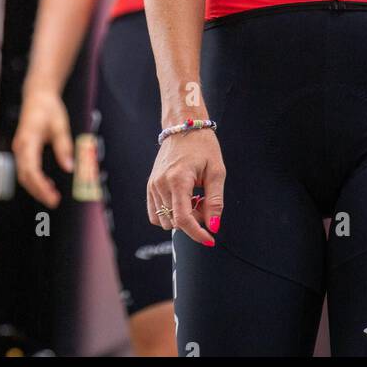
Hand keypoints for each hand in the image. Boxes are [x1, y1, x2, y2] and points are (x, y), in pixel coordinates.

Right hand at [12, 88, 73, 205]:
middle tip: (54, 201)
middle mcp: (20, 147)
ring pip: (23, 175)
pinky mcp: (22, 150)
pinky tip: (47, 184)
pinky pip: (25, 169)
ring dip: (35, 187)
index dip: (41, 187)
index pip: (31, 170)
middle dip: (38, 191)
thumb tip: (69, 168)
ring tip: (51, 196)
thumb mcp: (61, 126)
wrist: (37, 95)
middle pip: (25, 176)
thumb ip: (64, 147)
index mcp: (28, 141)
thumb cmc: (49, 108)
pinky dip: (34, 179)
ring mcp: (19, 149)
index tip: (53, 197)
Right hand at [147, 128, 224, 245]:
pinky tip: (182, 199)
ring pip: (164, 220)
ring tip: (194, 198)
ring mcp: (153, 185)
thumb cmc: (203, 145)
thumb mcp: (217, 171)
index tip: (209, 239)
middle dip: (193, 221)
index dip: (197, 234)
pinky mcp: (150, 185)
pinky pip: (155, 213)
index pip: (183, 219)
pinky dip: (169, 214)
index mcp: (178, 179)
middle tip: (205, 202)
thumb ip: (215, 201)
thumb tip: (213, 226)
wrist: (184, 127)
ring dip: (181, 217)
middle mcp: (161, 184)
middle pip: (174, 222)